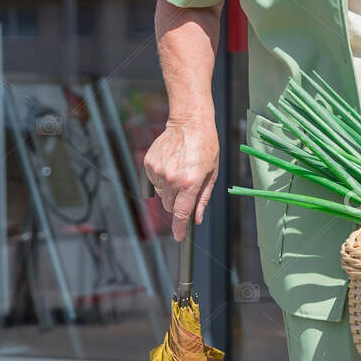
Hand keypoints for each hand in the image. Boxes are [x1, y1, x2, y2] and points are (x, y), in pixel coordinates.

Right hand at [143, 119, 218, 240]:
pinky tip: (171, 163)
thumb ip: (202, 199)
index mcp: (190, 184)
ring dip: (168, 188)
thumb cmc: (206, 148)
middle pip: (168, 205)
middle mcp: (172, 179)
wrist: (190, 123)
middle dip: (176, 203)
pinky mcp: (149, 163)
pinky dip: (160, 177)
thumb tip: (196, 219)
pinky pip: (153, 180)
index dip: (179, 228)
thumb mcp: (212, 175)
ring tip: (179, 169)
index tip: (179, 237)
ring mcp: (158, 171)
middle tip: (185, 187)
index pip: (180, 214)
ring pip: (160, 193)